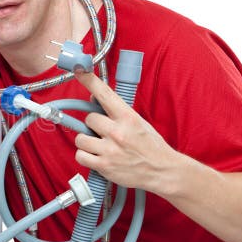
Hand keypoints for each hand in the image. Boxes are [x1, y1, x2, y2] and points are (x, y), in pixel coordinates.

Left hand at [72, 71, 175, 191]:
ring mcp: (110, 150)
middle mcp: (117, 132)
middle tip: (104, 133)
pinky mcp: (104, 166)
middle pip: (89, 119)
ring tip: (101, 146)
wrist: (162, 171)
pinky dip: (86, 157)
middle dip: (94, 126)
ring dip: (87, 142)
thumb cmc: (151, 147)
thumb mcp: (138, 122)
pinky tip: (98, 157)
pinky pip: (80, 156)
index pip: (105, 94)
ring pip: (81, 138)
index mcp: (128, 117)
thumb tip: (94, 99)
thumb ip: (117, 112)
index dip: (89, 80)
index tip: (79, 69)